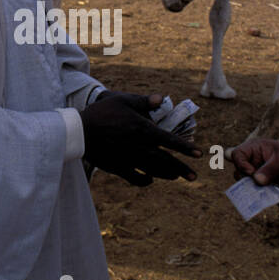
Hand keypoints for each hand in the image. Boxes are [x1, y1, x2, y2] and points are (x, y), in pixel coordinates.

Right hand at [81, 91, 200, 185]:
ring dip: (167, 174)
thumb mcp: (123, 101)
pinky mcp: (118, 168)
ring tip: (178, 176)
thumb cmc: (101, 112)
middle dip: (181, 168)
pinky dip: (145, 180)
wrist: (79, 132)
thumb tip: (162, 98)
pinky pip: (136, 178)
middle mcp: (139, 147)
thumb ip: (143, 101)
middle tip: (194, 177)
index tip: (199, 154)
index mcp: (142, 129)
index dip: (185, 147)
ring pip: (153, 170)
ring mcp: (129, 159)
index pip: (169, 140)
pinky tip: (151, 179)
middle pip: (165, 160)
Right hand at [229, 139, 278, 196]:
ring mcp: (254, 174)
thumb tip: (257, 180)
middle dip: (246, 178)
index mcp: (253, 149)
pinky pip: (253, 191)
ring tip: (264, 189)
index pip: (237, 154)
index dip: (240, 164)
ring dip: (251, 188)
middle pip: (237, 171)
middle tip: (259, 183)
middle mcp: (250, 162)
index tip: (251, 172)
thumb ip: (270, 169)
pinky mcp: (259, 185)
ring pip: (243, 183)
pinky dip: (257, 195)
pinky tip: (265, 195)